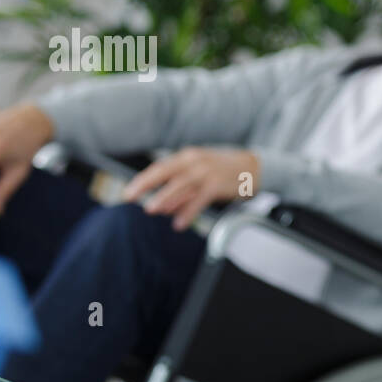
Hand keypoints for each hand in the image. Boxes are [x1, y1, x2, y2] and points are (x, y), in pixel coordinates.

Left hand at [121, 146, 261, 230]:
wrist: (253, 167)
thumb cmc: (223, 171)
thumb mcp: (200, 173)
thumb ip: (182, 187)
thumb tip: (163, 206)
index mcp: (187, 157)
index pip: (160, 167)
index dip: (143, 180)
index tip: (128, 192)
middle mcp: (194, 162)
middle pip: (165, 173)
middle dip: (146, 185)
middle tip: (131, 198)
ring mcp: (206, 173)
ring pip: (180, 186)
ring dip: (165, 198)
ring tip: (152, 210)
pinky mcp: (217, 185)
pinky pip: (199, 199)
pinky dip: (188, 212)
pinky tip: (179, 223)